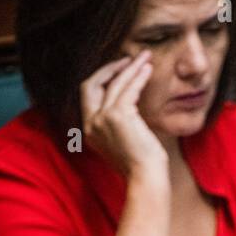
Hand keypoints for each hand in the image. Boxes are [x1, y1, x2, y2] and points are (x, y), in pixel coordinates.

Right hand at [80, 52, 168, 179]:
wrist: (146, 178)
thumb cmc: (141, 165)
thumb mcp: (123, 143)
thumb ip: (118, 125)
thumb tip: (129, 105)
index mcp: (90, 130)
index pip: (88, 95)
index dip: (102, 80)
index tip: (119, 71)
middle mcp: (92, 123)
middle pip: (92, 84)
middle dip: (110, 68)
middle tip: (129, 59)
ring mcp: (103, 119)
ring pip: (114, 83)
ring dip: (130, 68)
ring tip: (145, 57)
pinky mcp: (118, 116)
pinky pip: (128, 89)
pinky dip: (138, 77)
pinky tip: (147, 70)